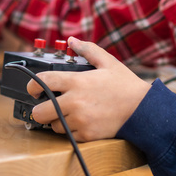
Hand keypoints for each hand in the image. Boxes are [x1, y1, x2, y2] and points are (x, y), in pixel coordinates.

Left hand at [28, 37, 150, 141]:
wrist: (144, 111)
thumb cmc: (126, 86)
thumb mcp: (108, 62)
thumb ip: (88, 49)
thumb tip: (73, 40)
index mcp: (76, 82)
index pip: (42, 82)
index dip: (32, 85)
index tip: (34, 88)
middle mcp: (75, 102)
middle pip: (40, 111)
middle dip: (40, 108)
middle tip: (48, 104)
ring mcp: (80, 121)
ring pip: (53, 125)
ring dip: (57, 120)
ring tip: (68, 112)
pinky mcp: (87, 135)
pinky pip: (68, 135)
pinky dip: (71, 130)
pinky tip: (80, 121)